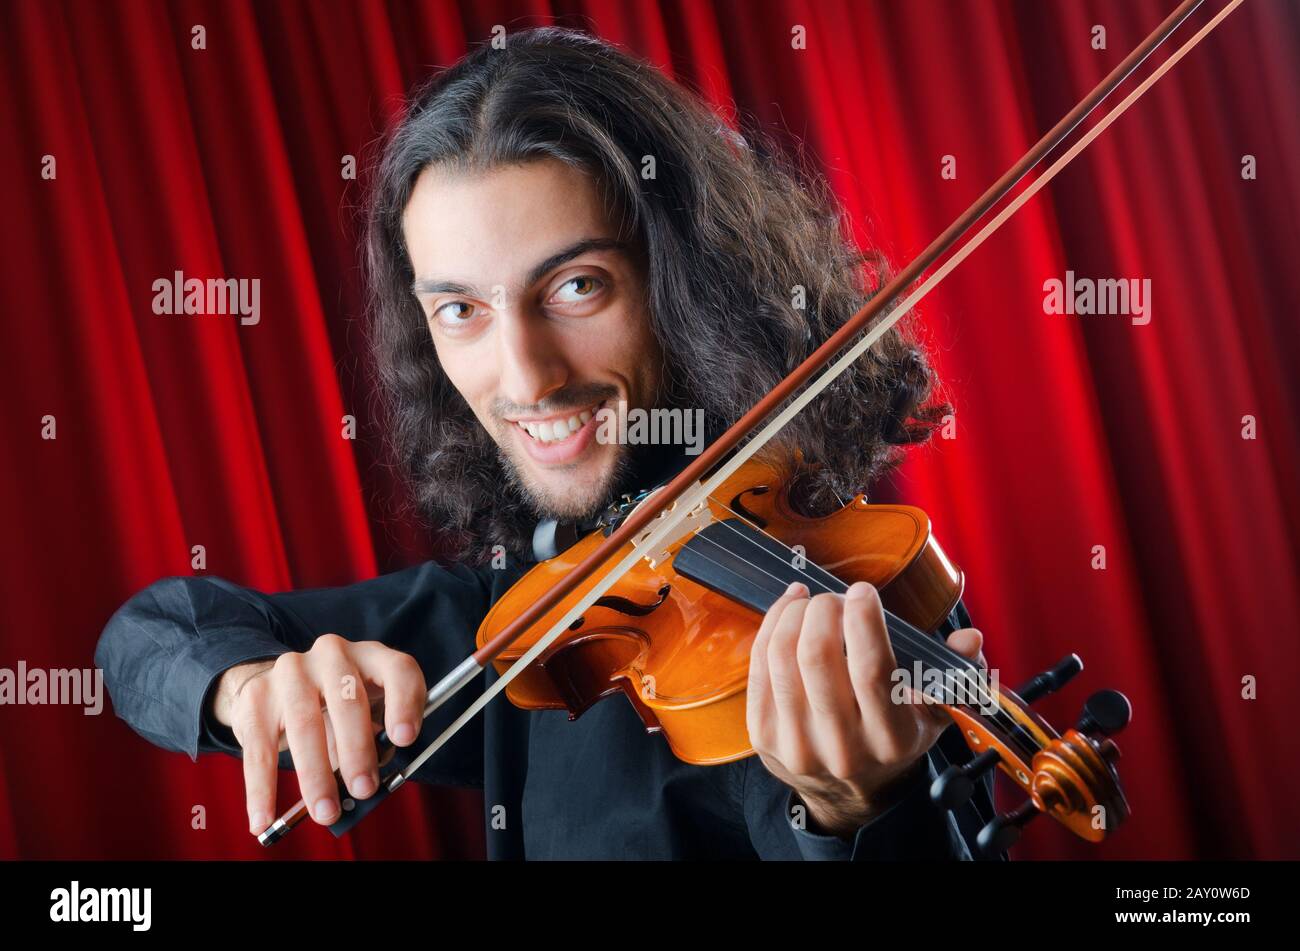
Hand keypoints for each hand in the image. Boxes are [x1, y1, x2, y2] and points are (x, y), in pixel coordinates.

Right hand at [210, 636, 427, 834]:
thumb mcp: (367, 714)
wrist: (282, 685)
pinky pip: (259, 747)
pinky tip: (264, 819)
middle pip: (348, 700)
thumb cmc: (340, 707)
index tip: (404, 739)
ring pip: (304, 723)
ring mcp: (292, 670)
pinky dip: (261, 789)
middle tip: (364, 790)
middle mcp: (333, 655)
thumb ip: (374, 741)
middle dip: (357, 750)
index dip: (405, 704)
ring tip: (326, 812)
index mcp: (372, 657)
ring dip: (316, 774)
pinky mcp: (257, 696)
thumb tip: (365, 783)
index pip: (398, 671)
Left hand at [746, 580, 984, 838]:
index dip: (863, 621)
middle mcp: (842, 747)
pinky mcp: (763, 736)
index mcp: (890, 739)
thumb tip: (969, 639)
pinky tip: (788, 612)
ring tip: (810, 602)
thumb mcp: (932, 713)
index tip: (863, 592)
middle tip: (834, 598)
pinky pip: (759, 666)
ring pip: (782, 657)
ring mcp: (797, 744)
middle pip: (817, 657)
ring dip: (793, 614)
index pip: (872, 671)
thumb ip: (953, 673)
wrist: (848, 793)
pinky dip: (771, 627)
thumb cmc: (891, 739)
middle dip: (823, 610)